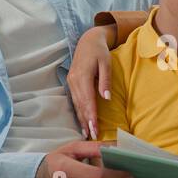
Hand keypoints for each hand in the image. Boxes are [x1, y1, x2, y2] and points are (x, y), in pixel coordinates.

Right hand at [66, 24, 115, 139]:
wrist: (87, 41)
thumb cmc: (99, 51)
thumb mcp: (106, 63)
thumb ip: (105, 80)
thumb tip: (106, 98)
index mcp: (83, 76)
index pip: (88, 100)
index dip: (92, 115)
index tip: (95, 128)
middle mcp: (74, 81)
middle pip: (81, 105)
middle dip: (87, 121)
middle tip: (92, 136)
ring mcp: (71, 82)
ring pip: (76, 105)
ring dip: (82, 119)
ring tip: (87, 133)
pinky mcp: (71, 83)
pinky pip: (75, 101)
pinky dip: (79, 112)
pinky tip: (82, 121)